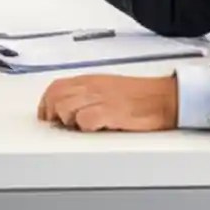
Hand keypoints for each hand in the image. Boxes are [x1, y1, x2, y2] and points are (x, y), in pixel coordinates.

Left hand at [38, 74, 178, 131]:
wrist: (163, 98)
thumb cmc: (139, 95)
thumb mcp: (107, 87)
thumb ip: (87, 94)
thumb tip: (66, 106)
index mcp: (90, 80)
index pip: (56, 87)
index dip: (46, 103)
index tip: (46, 116)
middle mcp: (91, 87)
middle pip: (56, 97)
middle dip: (53, 113)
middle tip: (62, 125)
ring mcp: (100, 99)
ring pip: (66, 108)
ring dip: (69, 121)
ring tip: (83, 126)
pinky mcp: (109, 112)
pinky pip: (85, 121)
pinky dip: (86, 128)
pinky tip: (96, 129)